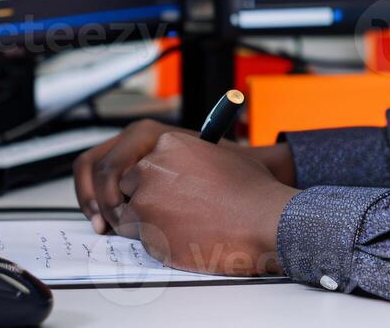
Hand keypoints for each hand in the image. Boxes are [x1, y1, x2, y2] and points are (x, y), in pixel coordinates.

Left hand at [114, 131, 298, 275]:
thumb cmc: (250, 189)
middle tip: (170, 212)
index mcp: (166, 145)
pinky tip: (187, 240)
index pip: (139, 165)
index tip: (163, 191)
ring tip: (182, 227)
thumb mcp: (215, 156)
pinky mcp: (150, 236)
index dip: (151, 182)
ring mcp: (146, 204)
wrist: (262, 219)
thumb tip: (176, 173)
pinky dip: (160, 245)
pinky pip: (144, 243)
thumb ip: (186, 160)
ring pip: (130, 219)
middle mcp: (150, 171)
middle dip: (144, 202)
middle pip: (127, 190)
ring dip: (148, 225)